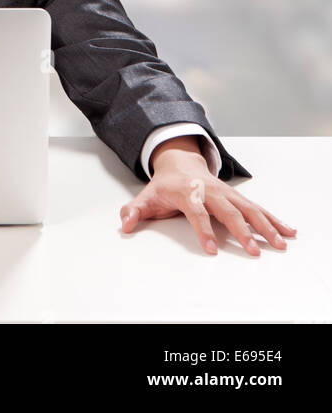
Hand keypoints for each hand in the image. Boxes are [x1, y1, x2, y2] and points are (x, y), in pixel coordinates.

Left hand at [119, 138, 296, 255]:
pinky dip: (273, 219)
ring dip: (265, 226)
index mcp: (188, 192)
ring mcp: (226, 193)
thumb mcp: (147, 196)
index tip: (212, 250)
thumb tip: (124, 223)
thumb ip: (134, 210)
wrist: (180, 161)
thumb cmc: (165, 184)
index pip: (197, 212)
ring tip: (280, 243)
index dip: (204, 230)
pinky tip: (288, 231)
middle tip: (254, 251)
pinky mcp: (237, 196)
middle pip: (229, 211)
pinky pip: (257, 208)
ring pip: (248, 209)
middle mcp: (211, 191)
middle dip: (242, 231)